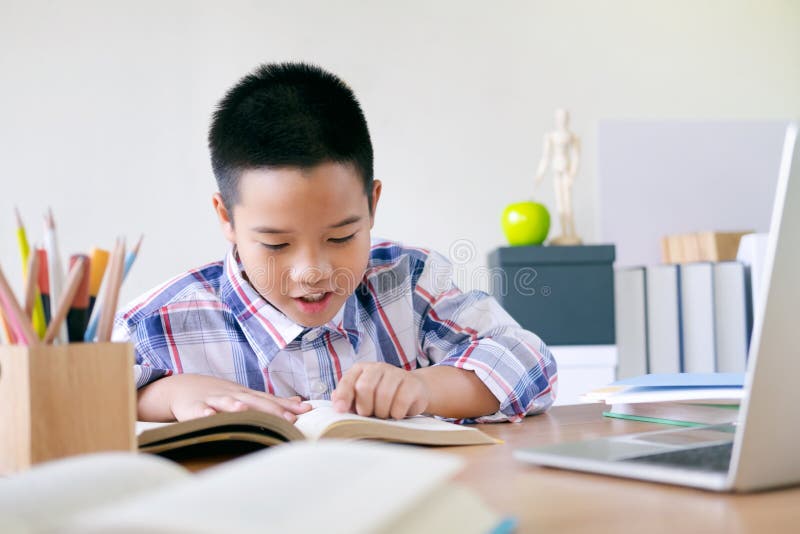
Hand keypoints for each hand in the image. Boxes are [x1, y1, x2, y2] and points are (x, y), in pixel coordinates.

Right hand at [139, 373, 312, 421]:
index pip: (271, 400)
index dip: (288, 406)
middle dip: (272, 410)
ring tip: (246, 410)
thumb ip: (271, 401)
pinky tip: (207, 416)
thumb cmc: (221, 395)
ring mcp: (214, 400)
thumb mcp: (247, 396)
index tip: (307, 411)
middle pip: (255, 402)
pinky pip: (198, 411)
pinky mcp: (194, 407)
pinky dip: (202, 413)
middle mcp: (234, 396)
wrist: (184, 387)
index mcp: (247, 395)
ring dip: (236, 406)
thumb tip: (299, 403)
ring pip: (226, 402)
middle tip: (289, 417)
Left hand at [331, 362, 430, 418]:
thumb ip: (349, 400)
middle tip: (369, 414)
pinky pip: (401, 401)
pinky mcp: (412, 383)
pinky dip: (396, 413)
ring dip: (382, 412)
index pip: (348, 381)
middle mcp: (378, 367)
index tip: (340, 410)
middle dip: (365, 407)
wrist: (413, 391)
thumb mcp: (363, 397)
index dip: (343, 397)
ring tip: (384, 414)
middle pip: (365, 387)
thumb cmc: (383, 396)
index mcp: (361, 369)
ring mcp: (396, 372)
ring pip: (384, 395)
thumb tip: (337, 404)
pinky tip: (397, 413)